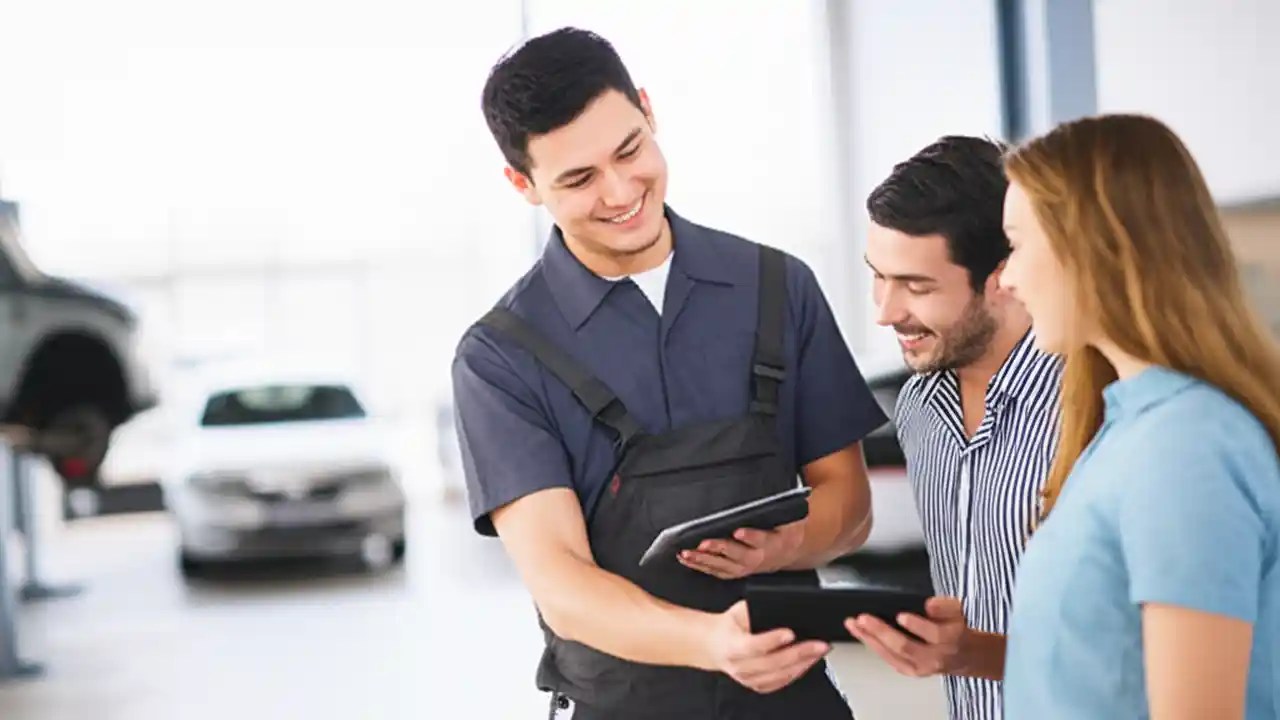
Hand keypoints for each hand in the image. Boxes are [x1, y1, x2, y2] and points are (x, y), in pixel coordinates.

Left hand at [679, 521, 805, 579]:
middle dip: (718, 549)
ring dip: (703, 560)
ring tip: (686, 554)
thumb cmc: (782, 532)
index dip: (749, 536)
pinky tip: (688, 561)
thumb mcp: (784, 518)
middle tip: (702, 545)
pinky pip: (717, 572)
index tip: (738, 532)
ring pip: (723, 566)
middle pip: (737, 554)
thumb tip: (764, 491)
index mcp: (771, 542)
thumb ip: (771, 511)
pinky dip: (701, 567)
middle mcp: (757, 557)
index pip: (761, 539)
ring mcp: (745, 568)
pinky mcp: (737, 572)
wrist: (789, 553)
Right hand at [705, 601, 829, 693]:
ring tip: (819, 653)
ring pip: (779, 675)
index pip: (754, 645)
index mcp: (732, 645)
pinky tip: (807, 664)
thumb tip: (779, 604)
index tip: (791, 633)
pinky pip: (779, 683)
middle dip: (800, 653)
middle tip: (818, 644)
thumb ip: (755, 609)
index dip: (773, 640)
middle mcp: (739, 666)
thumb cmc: (728, 627)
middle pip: (773, 663)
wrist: (713, 645)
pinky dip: (796, 674)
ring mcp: (747, 678)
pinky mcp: (756, 685)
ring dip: (803, 664)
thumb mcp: (737, 611)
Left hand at [844, 597, 968, 676]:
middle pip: (905, 647)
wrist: (964, 656)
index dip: (917, 625)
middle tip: (864, 618)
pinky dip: (872, 645)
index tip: (901, 615)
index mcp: (949, 639)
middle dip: (882, 632)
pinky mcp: (908, 670)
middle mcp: (933, 657)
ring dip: (869, 639)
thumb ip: (944, 606)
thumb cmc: (956, 629)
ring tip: (853, 624)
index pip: (934, 634)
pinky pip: (887, 659)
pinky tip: (860, 634)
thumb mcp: (958, 611)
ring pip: (891, 655)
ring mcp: (919, 667)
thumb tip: (929, 604)